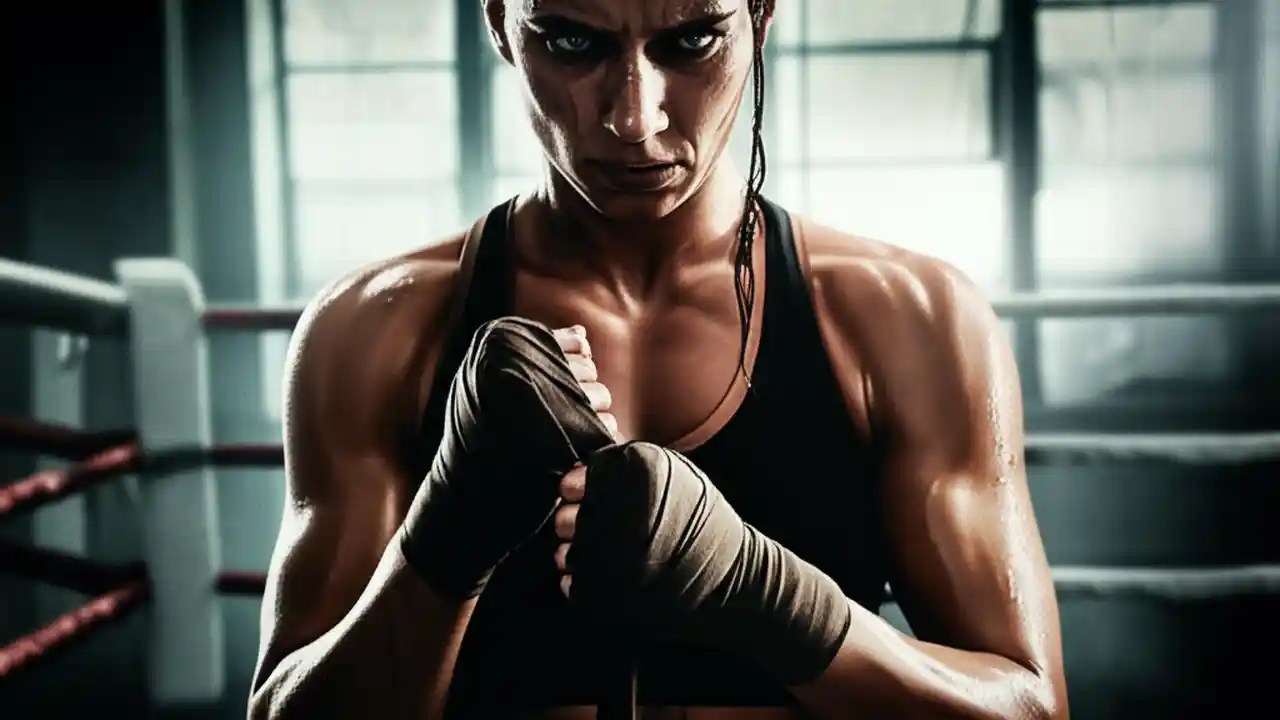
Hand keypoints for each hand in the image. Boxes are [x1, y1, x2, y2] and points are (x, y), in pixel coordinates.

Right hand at [399, 317, 615, 598]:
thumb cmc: (478, 443)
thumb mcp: (490, 388)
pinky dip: (595, 442)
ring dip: (592, 420)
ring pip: (600, 396)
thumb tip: (582, 335)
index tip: (551, 397)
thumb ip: (533, 357)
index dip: (572, 372)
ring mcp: (533, 400)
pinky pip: (600, 428)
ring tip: (563, 439)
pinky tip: (574, 454)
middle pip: (588, 370)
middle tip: (558, 423)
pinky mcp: (551, 435)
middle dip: (585, 396)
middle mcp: (514, 365)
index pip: (571, 344)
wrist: (461, 502)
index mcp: (496, 344)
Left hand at [554, 442, 850, 685]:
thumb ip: (630, 458)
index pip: (578, 475)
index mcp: (639, 476)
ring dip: (580, 550)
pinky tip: (614, 574)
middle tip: (606, 526)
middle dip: (579, 518)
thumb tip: (591, 445)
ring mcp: (609, 560)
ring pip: (564, 549)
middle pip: (565, 513)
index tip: (593, 493)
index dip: (583, 484)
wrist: (731, 585)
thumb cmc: (703, 524)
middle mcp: (619, 514)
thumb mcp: (677, 474)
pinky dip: (585, 580)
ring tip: (611, 552)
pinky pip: (571, 583)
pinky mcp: (604, 597)